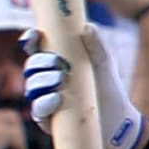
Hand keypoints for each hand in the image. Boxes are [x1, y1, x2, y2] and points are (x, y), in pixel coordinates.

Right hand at [21, 23, 144, 148]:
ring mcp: (44, 99)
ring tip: (61, 79)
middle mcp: (45, 79)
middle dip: (40, 62)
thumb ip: (96, 42)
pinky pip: (37, 111)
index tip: (35, 36)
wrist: (118, 119)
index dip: (30, 39)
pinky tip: (57, 98)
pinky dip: (44, 103)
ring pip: (31, 87)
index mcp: (55, 60)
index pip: (35, 47)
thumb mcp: (104, 61)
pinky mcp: (48, 120)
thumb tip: (86, 27)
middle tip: (58, 62)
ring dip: (42, 81)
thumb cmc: (108, 86)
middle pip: (30, 66)